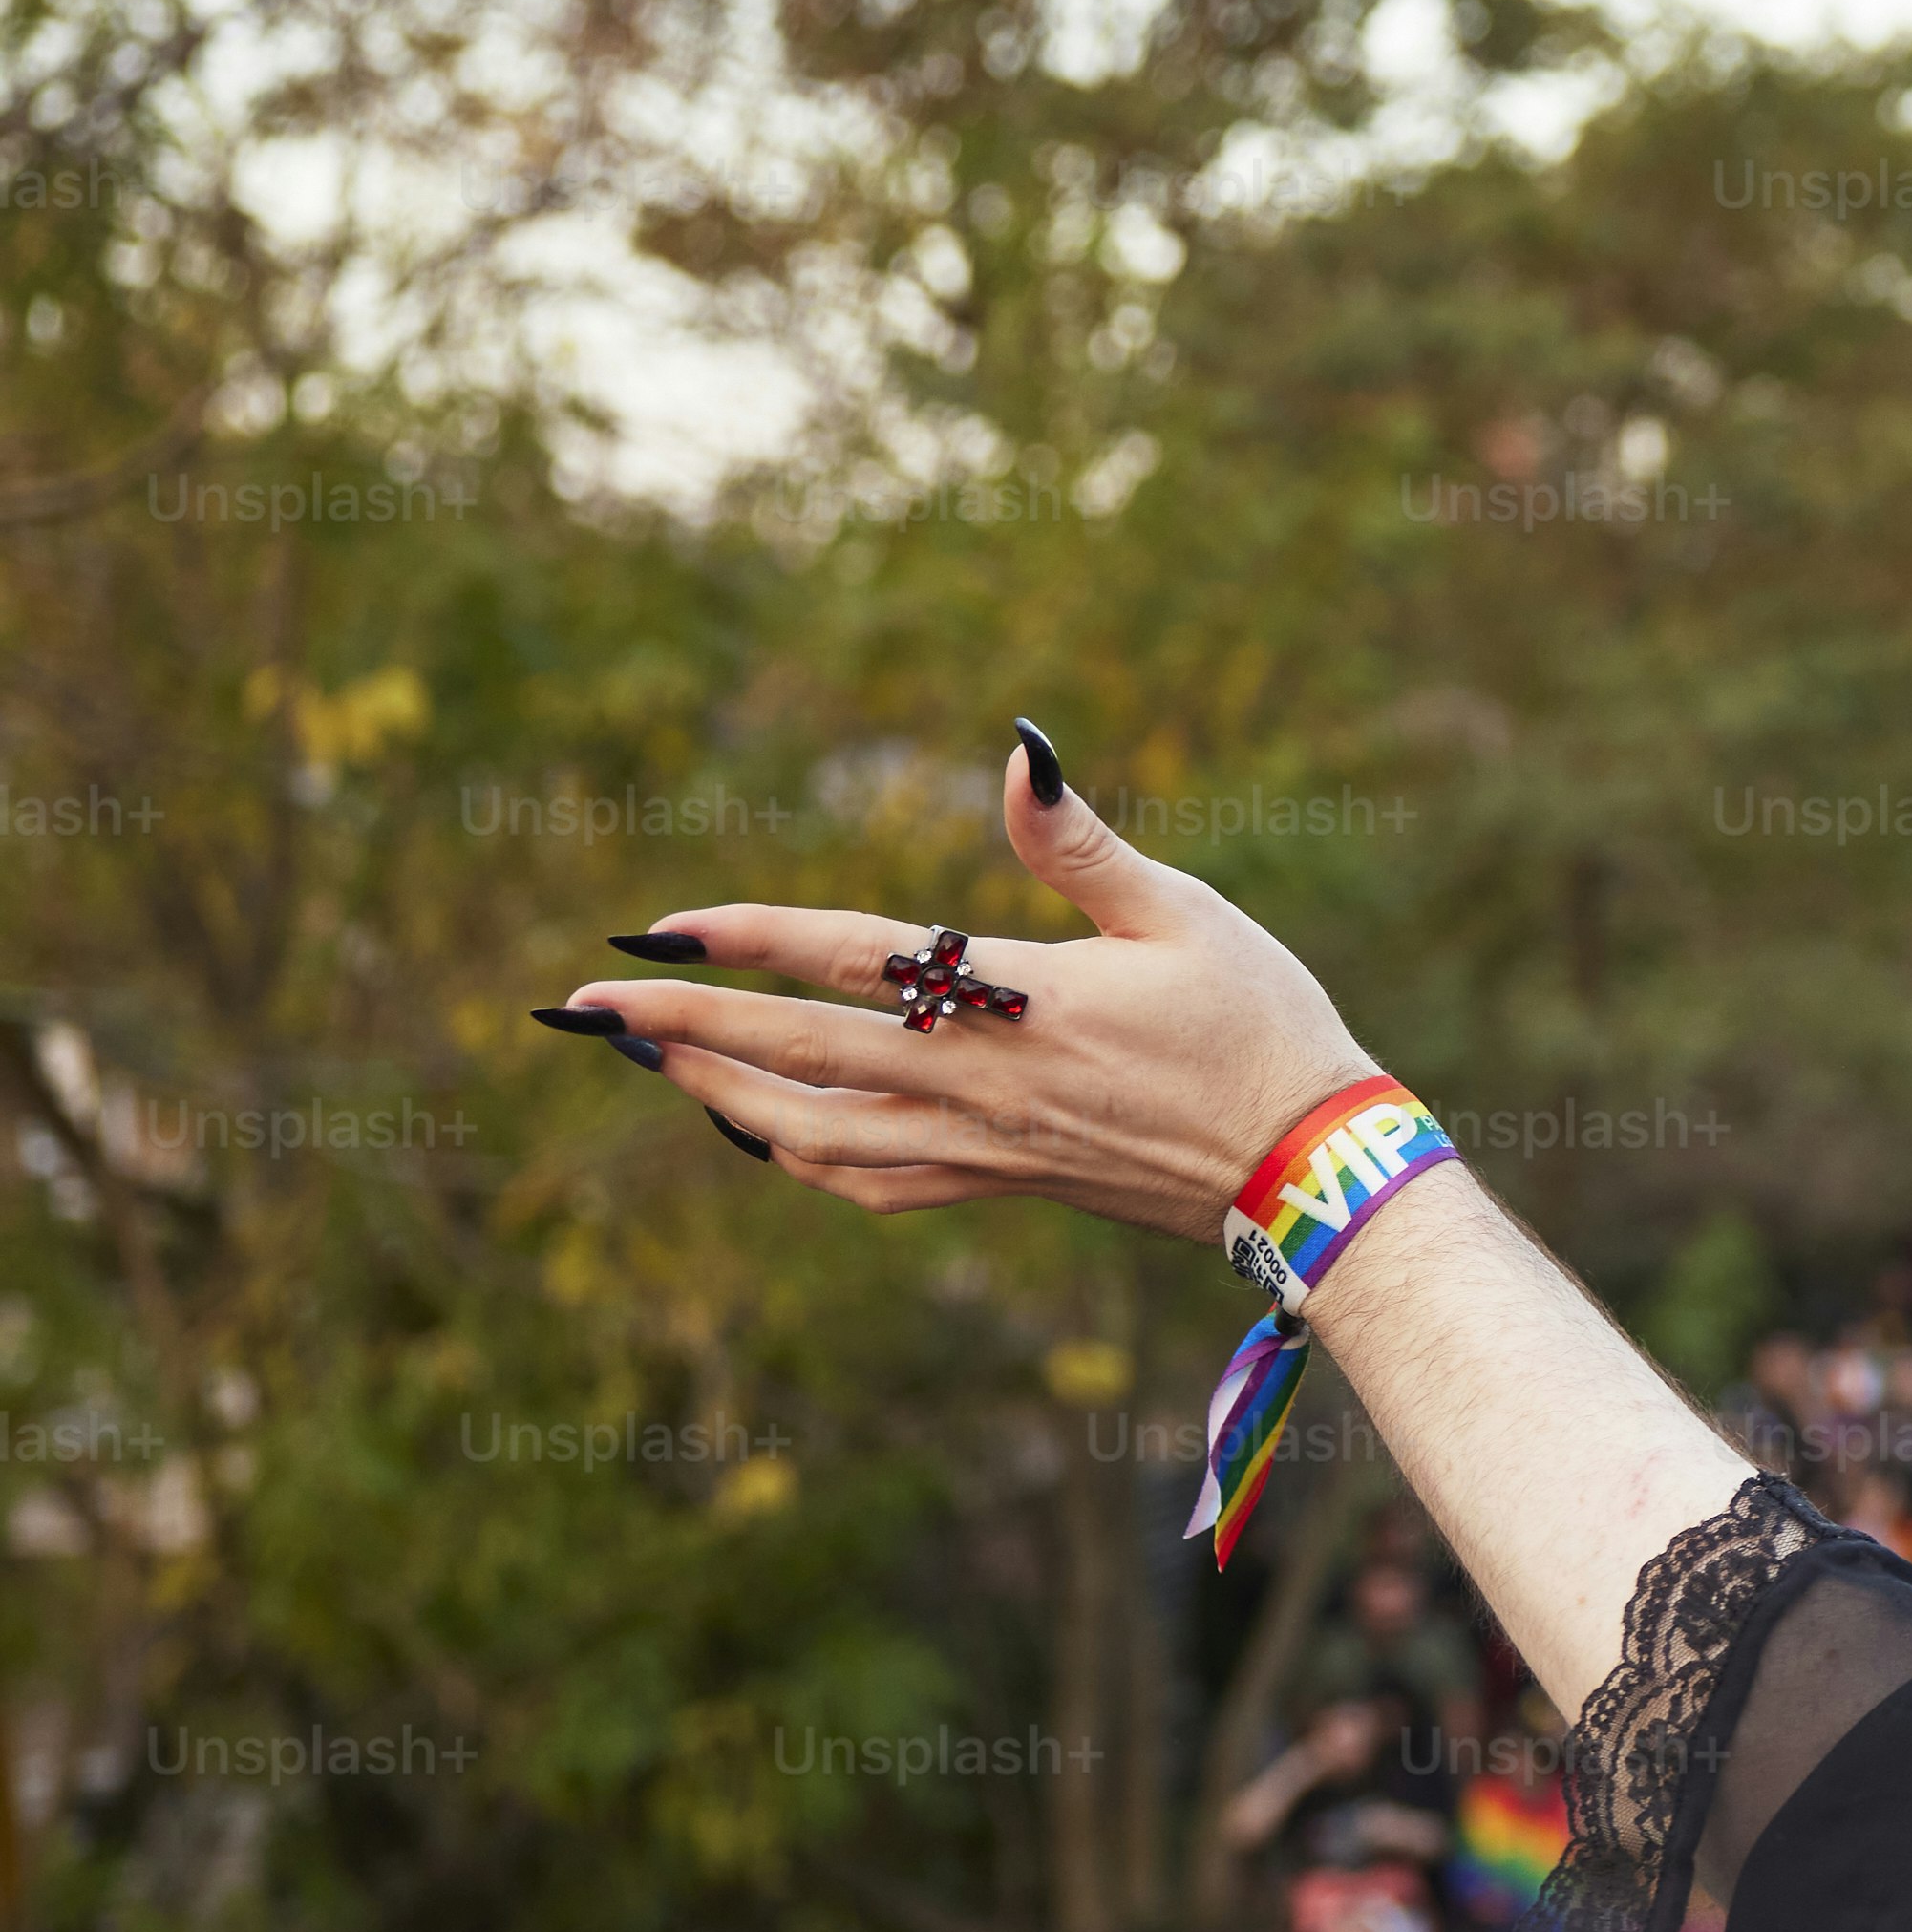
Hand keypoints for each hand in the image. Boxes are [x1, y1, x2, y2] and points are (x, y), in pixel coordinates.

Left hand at [549, 726, 1380, 1236]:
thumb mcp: (1182, 913)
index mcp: (1021, 1003)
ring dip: (716, 1093)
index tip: (657, 921)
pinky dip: (796, 1157)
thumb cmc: (1261, 1025)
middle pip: (795, 1052)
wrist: (1308, 1168)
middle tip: (582, 1005)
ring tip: (654, 1058)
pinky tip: (762, 1131)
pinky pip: (869, 1182)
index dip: (746, 936)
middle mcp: (982, 1083)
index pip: (852, 959)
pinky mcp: (1002, 1184)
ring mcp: (984, 1147)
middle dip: (679, 1025)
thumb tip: (1016, 748)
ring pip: (809, 1133)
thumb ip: (1079, 841)